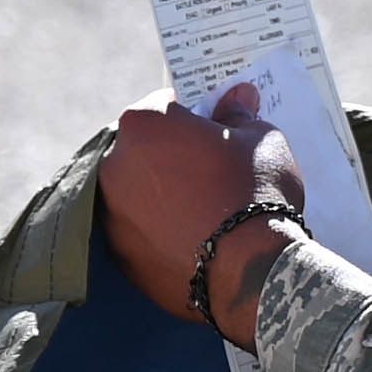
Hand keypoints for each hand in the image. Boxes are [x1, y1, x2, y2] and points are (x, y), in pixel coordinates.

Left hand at [97, 84, 307, 342]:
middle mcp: (113, 165)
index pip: (164, 105)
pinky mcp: (119, 256)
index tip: (211, 131)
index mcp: (142, 124)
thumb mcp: (259, 140)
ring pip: (136, 193)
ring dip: (159, 195)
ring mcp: (111, 214)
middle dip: (169, 155)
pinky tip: (191, 240)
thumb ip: (239, 115)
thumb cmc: (254, 192)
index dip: (191, 116)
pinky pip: (138, 232)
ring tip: (201, 211)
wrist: (251, 273)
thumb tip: (238, 97)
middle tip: (207, 173)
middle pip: (143, 150)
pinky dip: (157, 232)